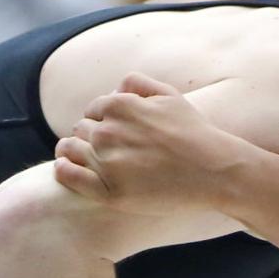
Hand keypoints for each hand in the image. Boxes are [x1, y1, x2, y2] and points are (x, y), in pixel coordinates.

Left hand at [53, 73, 245, 214]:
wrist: (215, 171)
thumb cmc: (194, 134)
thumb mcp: (170, 96)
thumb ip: (138, 85)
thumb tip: (114, 90)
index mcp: (120, 105)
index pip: (94, 110)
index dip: (103, 120)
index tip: (116, 133)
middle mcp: (108, 131)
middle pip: (81, 129)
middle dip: (92, 137)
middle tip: (111, 150)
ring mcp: (107, 162)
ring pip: (70, 150)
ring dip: (74, 151)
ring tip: (87, 160)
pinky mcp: (109, 192)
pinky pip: (68, 176)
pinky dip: (63, 170)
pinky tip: (67, 169)